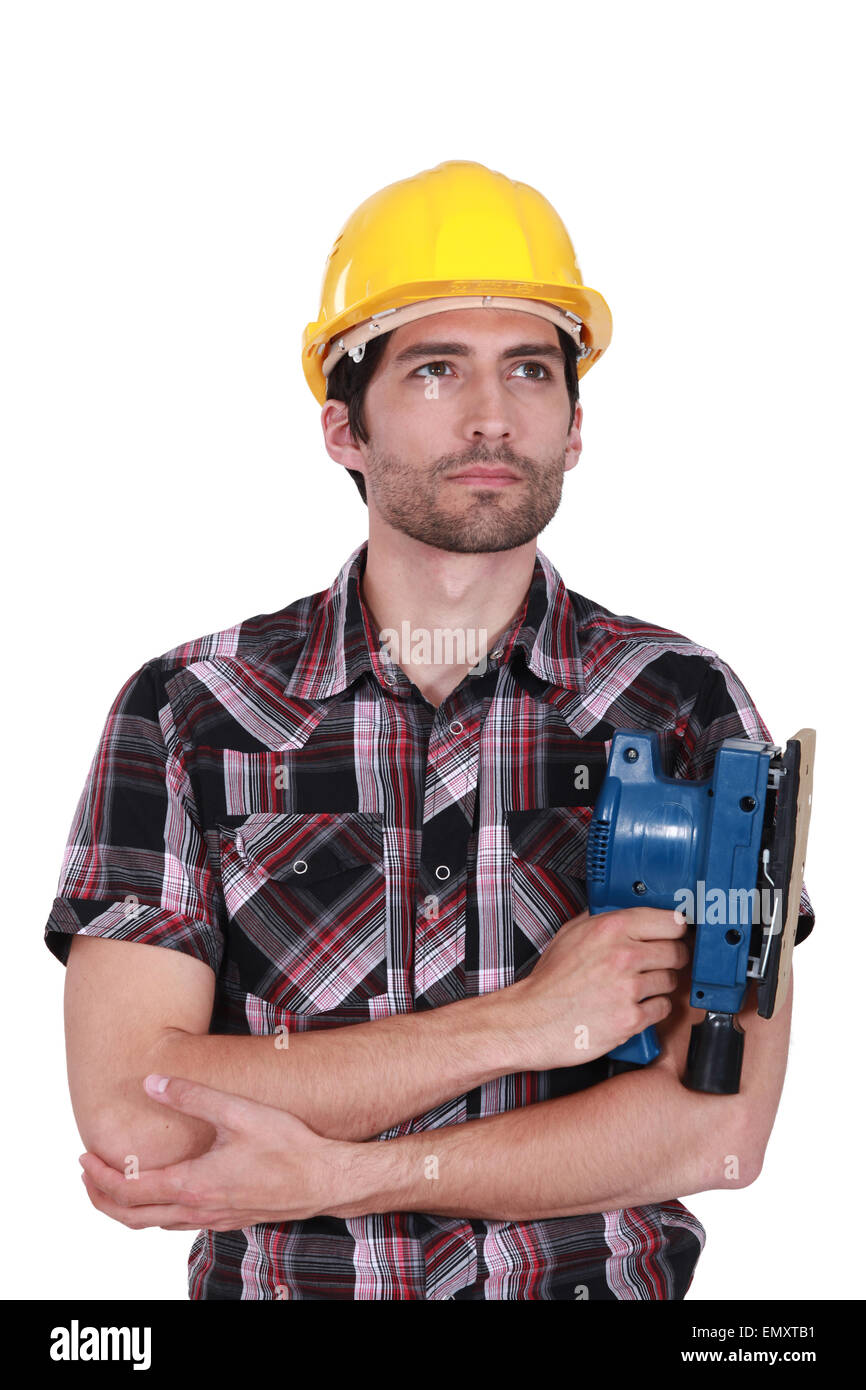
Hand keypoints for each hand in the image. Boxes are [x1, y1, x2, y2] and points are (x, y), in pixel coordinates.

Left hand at [78, 1073, 357, 1231]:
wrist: (327, 1180)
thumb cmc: (289, 1146)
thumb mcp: (239, 1111)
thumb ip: (193, 1095)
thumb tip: (152, 1082)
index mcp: (193, 1185)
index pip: (128, 1191)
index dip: (100, 1176)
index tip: (84, 1158)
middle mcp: (197, 1209)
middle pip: (132, 1217)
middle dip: (102, 1197)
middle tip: (87, 1174)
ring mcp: (213, 1219)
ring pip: (154, 1224)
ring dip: (126, 1207)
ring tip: (115, 1182)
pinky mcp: (228, 1219)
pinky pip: (177, 1224)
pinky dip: (155, 1211)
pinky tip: (164, 1191)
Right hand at [507, 906, 690, 1070]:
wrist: (533, 1020)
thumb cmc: (550, 982)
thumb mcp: (570, 933)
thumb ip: (601, 918)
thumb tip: (625, 909)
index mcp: (610, 928)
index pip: (671, 921)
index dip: (675, 930)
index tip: (674, 935)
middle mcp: (623, 955)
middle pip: (677, 951)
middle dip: (670, 958)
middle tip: (658, 963)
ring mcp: (628, 988)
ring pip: (671, 980)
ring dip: (660, 985)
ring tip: (639, 987)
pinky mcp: (631, 1018)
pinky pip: (663, 1008)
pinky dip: (653, 1009)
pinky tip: (635, 1005)